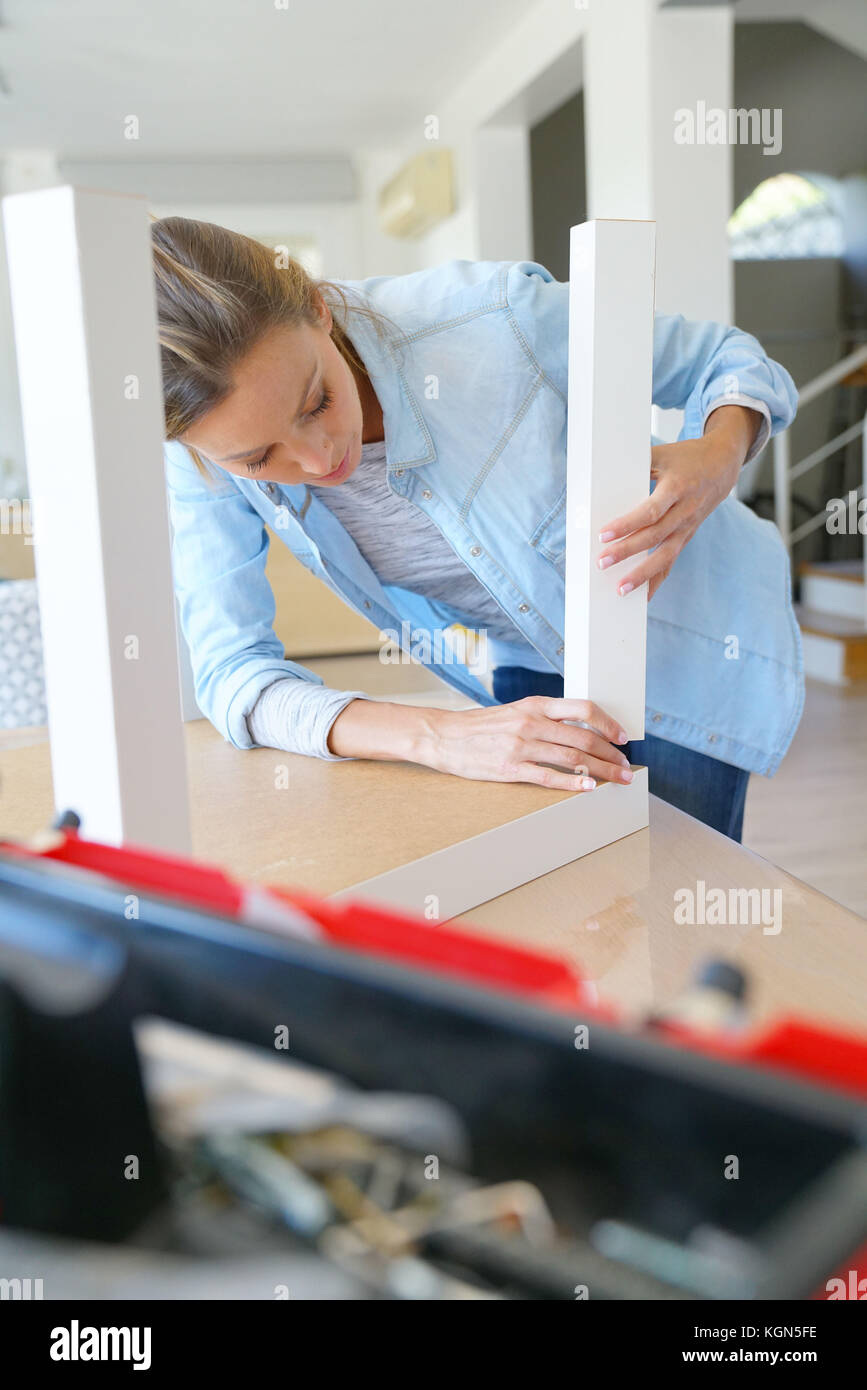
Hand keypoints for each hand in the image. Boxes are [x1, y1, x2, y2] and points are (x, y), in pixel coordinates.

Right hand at [417, 696, 633, 791]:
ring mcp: (521, 746)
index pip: (583, 709)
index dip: (608, 724)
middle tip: (626, 766)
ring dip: (601, 770)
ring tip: (617, 779)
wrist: (443, 736)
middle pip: (584, 738)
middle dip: (611, 754)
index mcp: (535, 705)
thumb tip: (579, 729)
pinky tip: (588, 788)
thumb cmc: (480, 726)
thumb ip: (545, 718)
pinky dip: (573, 784)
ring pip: (572, 758)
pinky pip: (548, 777)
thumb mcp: (515, 712)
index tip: (622, 737)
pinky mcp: (510, 769)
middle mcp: (531, 723)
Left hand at [597, 404, 760, 600]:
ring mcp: (687, 527)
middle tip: (602, 562)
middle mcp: (685, 511)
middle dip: (627, 552)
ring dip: (642, 575)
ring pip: (665, 556)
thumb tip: (604, 467)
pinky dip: (657, 581)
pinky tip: (643, 596)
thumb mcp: (664, 453)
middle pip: (654, 536)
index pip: (651, 511)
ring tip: (620, 590)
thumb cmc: (687, 458)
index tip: (605, 534)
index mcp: (677, 488)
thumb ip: (638, 462)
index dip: (628, 524)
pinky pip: (671, 562)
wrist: (722, 466)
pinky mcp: (685, 537)